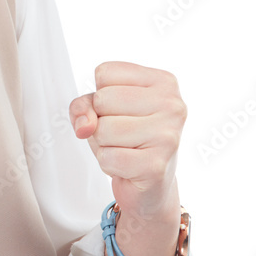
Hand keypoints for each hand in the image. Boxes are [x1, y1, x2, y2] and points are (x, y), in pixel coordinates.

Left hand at [69, 61, 186, 221]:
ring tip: (125, 148)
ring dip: (104, 144)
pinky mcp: (157, 165)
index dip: (100, 95)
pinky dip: (108, 164)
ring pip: (102, 129)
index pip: (105, 72)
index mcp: (163, 82)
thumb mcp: (101, 110)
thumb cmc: (128, 138)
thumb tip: (85, 125)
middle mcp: (172, 105)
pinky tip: (127, 165)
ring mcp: (168, 135)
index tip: (121, 110)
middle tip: (122, 133)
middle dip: (100, 120)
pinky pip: (108, 157)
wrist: (151, 183)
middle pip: (102, 99)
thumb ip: (83, 105)